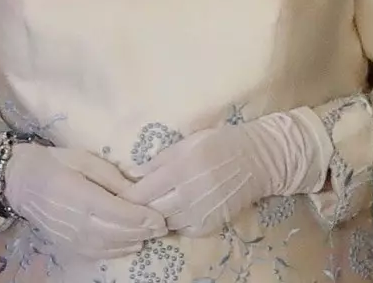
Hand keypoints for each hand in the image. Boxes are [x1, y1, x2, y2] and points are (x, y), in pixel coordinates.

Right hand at [2, 144, 167, 259]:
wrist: (19, 181)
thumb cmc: (53, 163)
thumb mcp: (84, 159)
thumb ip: (111, 177)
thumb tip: (136, 191)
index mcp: (82, 196)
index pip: (122, 214)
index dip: (144, 218)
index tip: (161, 217)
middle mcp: (79, 222)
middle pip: (121, 233)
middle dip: (145, 231)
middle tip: (163, 226)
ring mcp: (73, 238)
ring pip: (113, 246)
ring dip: (135, 242)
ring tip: (150, 234)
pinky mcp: (69, 245)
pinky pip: (100, 253)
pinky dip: (119, 250)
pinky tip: (130, 243)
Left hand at [127, 109, 329, 237]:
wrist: (258, 160)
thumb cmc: (218, 144)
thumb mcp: (186, 142)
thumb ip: (159, 160)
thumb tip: (134, 175)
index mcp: (178, 168)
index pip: (141, 191)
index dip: (125, 196)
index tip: (114, 195)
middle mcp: (188, 193)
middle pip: (150, 210)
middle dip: (136, 209)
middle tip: (126, 205)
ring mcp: (200, 212)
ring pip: (164, 222)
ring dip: (154, 217)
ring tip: (148, 209)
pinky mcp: (211, 224)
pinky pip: (182, 230)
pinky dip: (173, 224)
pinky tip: (172, 213)